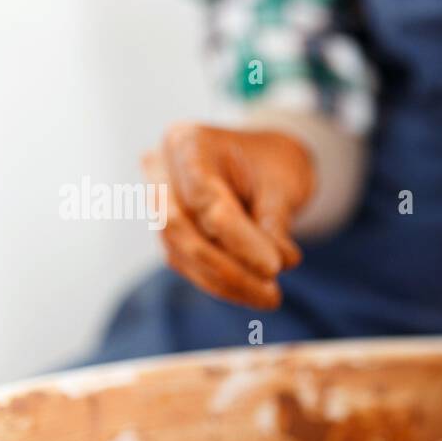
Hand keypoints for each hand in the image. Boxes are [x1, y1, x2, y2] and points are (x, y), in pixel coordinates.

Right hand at [144, 123, 313, 308]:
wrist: (262, 162)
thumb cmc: (273, 166)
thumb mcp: (284, 183)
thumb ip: (276, 220)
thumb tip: (277, 264)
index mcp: (187, 143)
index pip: (205, 198)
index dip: (239, 238)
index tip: (275, 267)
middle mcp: (161, 169)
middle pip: (180, 227)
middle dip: (227, 269)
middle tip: (272, 295)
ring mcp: (157, 203)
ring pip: (181, 252)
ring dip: (225, 283)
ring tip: (269, 298)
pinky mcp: (167, 233)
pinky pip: (187, 264)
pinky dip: (220, 283)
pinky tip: (251, 294)